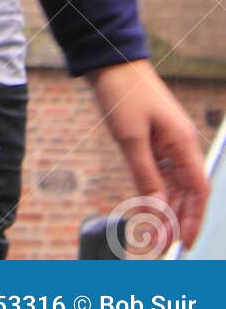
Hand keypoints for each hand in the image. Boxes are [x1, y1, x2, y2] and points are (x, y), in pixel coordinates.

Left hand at [88, 58, 208, 249]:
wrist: (110, 62)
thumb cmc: (123, 92)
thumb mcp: (131, 137)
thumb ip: (145, 175)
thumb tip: (157, 209)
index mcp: (182, 142)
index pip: (198, 190)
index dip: (193, 218)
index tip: (184, 242)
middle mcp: (179, 144)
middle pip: (186, 192)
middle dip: (177, 221)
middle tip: (162, 246)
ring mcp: (166, 142)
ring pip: (173, 185)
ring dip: (165, 210)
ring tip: (154, 235)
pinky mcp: (152, 140)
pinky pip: (159, 173)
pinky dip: (154, 193)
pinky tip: (147, 209)